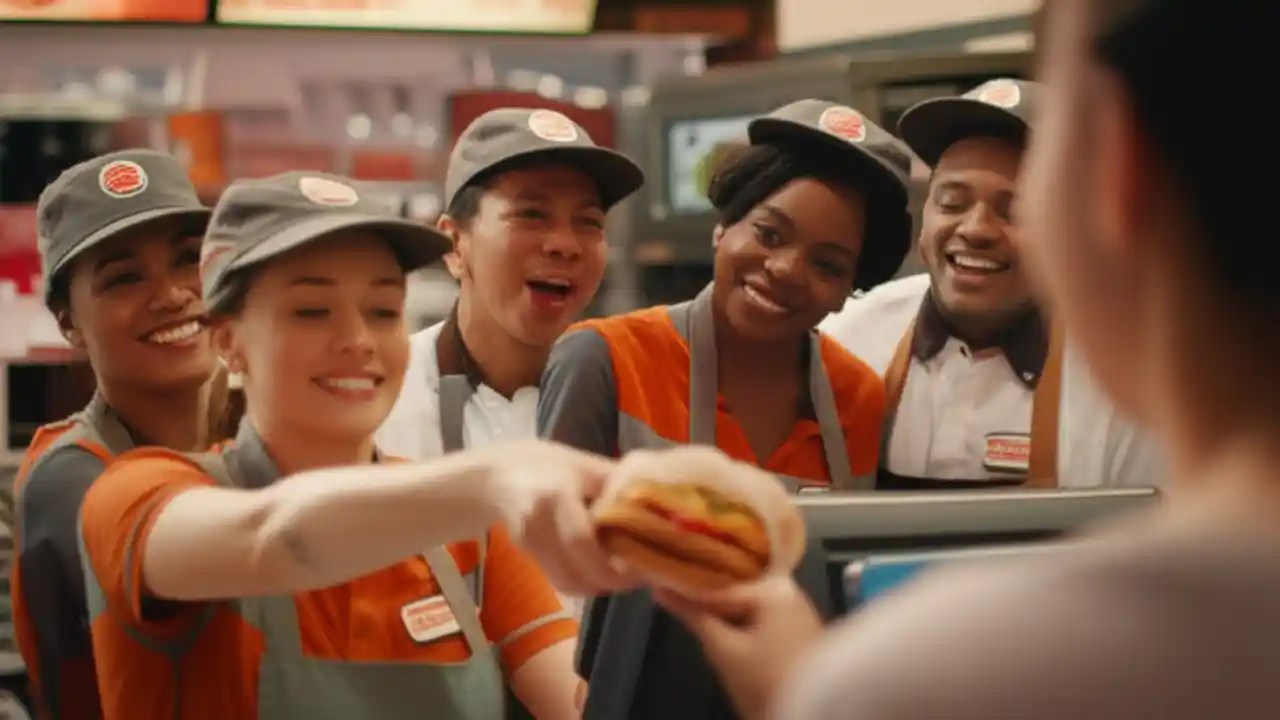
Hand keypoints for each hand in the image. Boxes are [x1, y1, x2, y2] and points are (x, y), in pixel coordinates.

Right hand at [483, 440, 637, 596]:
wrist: (491, 477)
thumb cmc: (543, 463)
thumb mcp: (581, 462)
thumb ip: (615, 483)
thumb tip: (654, 499)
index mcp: (556, 494)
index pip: (583, 541)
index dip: (613, 562)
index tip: (641, 564)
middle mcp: (539, 523)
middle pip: (576, 571)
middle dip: (611, 581)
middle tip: (638, 575)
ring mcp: (530, 542)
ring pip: (568, 582)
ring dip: (597, 586)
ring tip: (621, 575)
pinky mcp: (527, 555)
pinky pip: (559, 578)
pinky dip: (582, 581)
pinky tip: (598, 570)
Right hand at [654, 576, 823, 719]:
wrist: (810, 714)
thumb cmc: (765, 681)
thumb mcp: (724, 649)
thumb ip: (693, 615)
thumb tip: (660, 590)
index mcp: (774, 588)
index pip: (721, 582)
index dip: (687, 584)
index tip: (659, 581)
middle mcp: (790, 590)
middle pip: (737, 586)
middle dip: (706, 594)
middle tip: (671, 591)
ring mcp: (796, 610)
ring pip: (748, 601)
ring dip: (722, 607)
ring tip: (688, 605)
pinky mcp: (797, 629)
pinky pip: (761, 614)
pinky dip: (740, 617)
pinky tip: (718, 622)